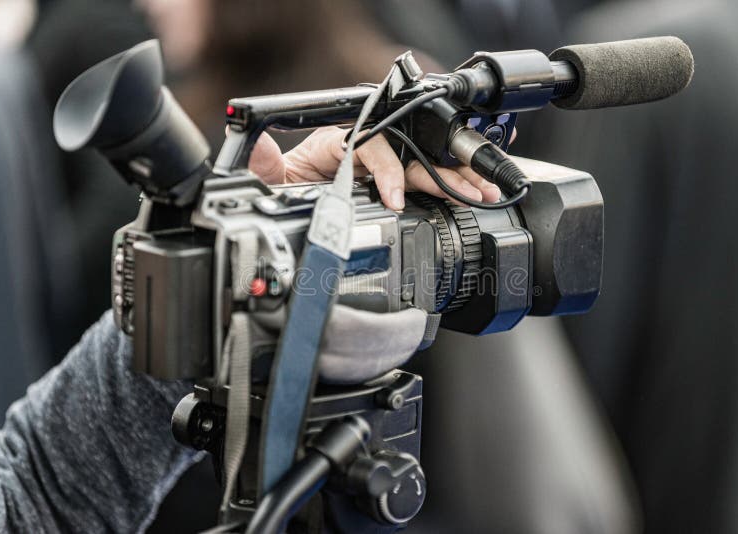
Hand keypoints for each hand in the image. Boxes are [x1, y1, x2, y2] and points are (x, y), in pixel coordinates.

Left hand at [247, 126, 502, 209]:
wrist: (293, 203)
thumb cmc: (288, 185)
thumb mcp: (275, 179)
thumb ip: (265, 164)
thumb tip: (256, 143)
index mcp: (340, 143)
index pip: (373, 146)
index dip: (388, 171)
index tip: (396, 198)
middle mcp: (366, 151)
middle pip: (411, 153)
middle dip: (442, 172)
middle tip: (467, 191)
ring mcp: (382, 167)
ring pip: (424, 166)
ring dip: (455, 179)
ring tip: (481, 193)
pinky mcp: (393, 182)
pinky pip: (423, 182)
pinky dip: (450, 188)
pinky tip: (473, 196)